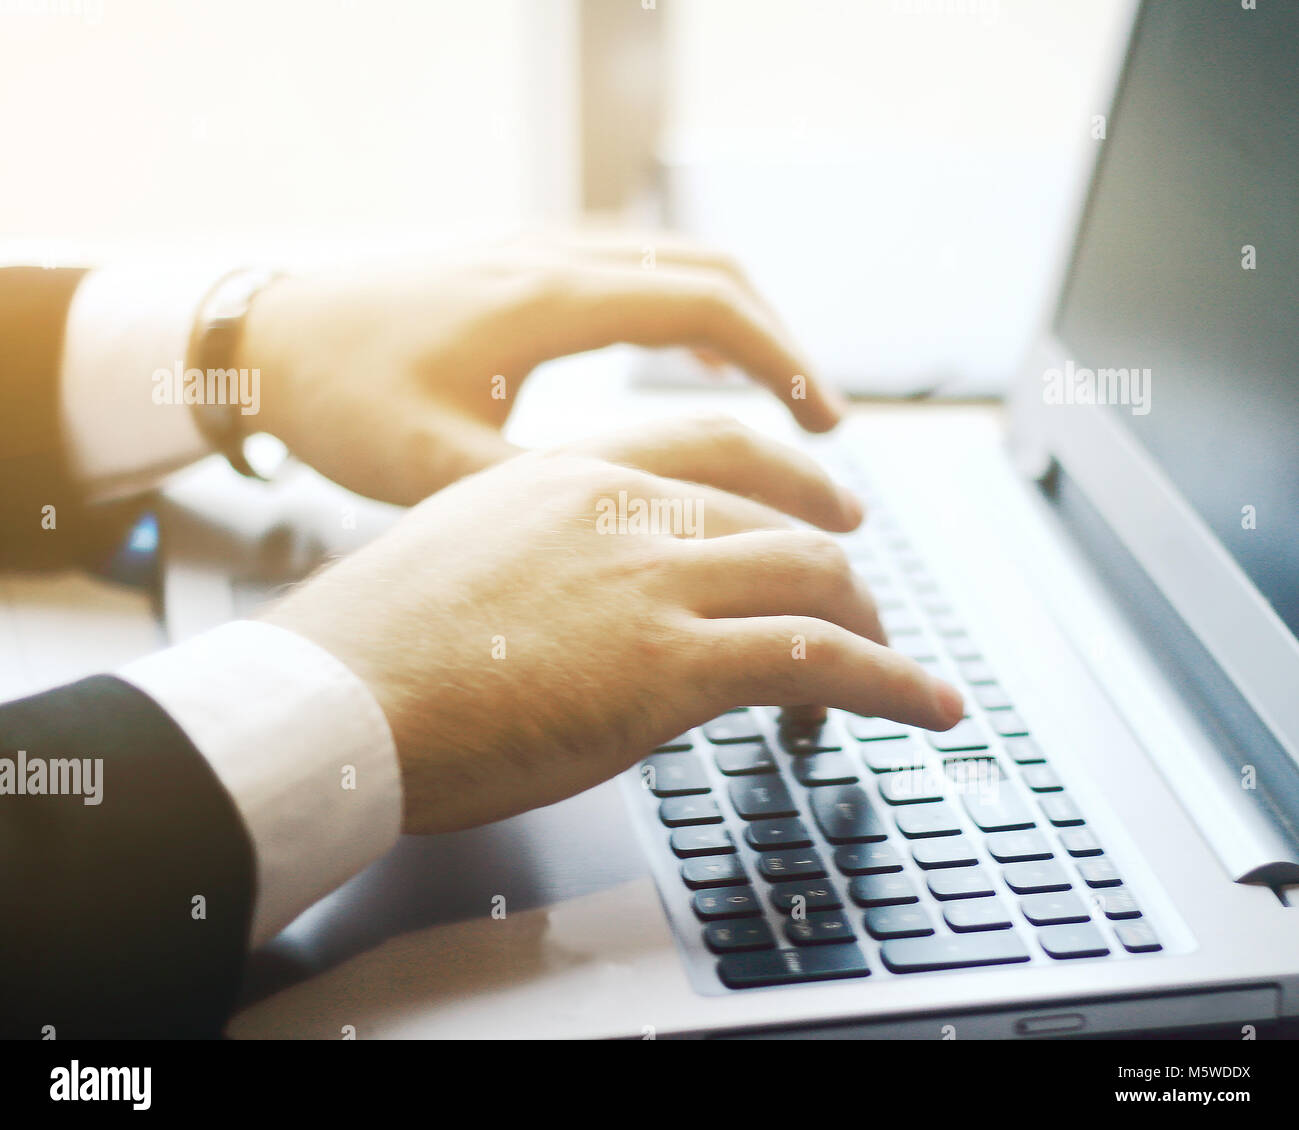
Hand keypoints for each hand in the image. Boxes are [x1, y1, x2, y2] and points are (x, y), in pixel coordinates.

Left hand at [236, 232, 843, 504]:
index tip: (826, 428)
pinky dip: (686, 312)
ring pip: (677, 263)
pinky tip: (690, 369)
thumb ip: (536, 501)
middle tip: (819, 424)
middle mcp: (554, 260)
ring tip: (773, 400)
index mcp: (548, 304)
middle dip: (780, 344)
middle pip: (712, 273)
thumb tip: (632, 549)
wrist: (262, 337)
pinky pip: (635, 267)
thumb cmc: (339, 400)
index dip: (783, 365)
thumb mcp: (435, 468)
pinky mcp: (520, 264)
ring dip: (738, 325)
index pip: (707, 311)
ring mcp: (538, 253)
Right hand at [264, 418, 962, 832]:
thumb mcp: (472, 557)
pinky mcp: (671, 665)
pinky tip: (928, 707)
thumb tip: (599, 595)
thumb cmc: (373, 644)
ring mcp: (653, 581)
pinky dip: (892, 685)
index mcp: (574, 475)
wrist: (329, 699)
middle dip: (838, 562)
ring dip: (869, 626)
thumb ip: (553, 554)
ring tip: (889, 669)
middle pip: (783, 513)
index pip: (715, 449)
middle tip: (862, 599)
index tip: (823, 507)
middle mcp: (626, 509)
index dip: (787, 477)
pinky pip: (821, 661)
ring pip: (816, 576)